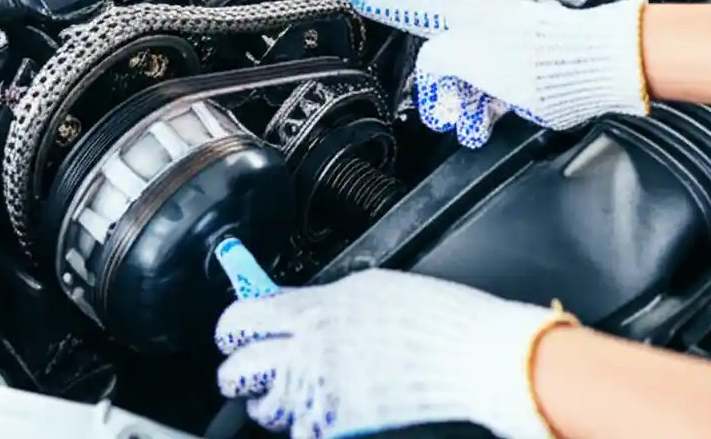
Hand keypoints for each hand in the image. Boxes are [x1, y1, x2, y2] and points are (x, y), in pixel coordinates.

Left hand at [214, 269, 573, 438]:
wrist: (476, 356)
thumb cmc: (436, 317)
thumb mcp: (369, 287)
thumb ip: (322, 300)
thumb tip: (296, 304)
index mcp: (312, 311)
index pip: (240, 319)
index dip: (234, 327)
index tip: (238, 330)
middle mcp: (308, 353)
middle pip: (238, 372)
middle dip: (241, 372)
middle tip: (253, 368)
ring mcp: (322, 394)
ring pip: (265, 410)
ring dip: (273, 403)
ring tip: (291, 394)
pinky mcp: (340, 426)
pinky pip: (303, 432)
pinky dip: (308, 426)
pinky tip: (326, 413)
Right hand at [348, 0, 649, 147]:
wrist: (590, 65)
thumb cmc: (534, 58)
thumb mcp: (464, 57)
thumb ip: (433, 59)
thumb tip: (429, 68)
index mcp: (460, 16)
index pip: (409, 10)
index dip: (382, 7)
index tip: (360, 0)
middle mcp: (479, 25)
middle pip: (438, 61)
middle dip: (435, 90)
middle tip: (443, 112)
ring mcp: (500, 46)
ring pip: (463, 81)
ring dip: (462, 105)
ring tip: (474, 124)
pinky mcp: (521, 67)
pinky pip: (489, 91)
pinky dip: (485, 108)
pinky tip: (489, 121)